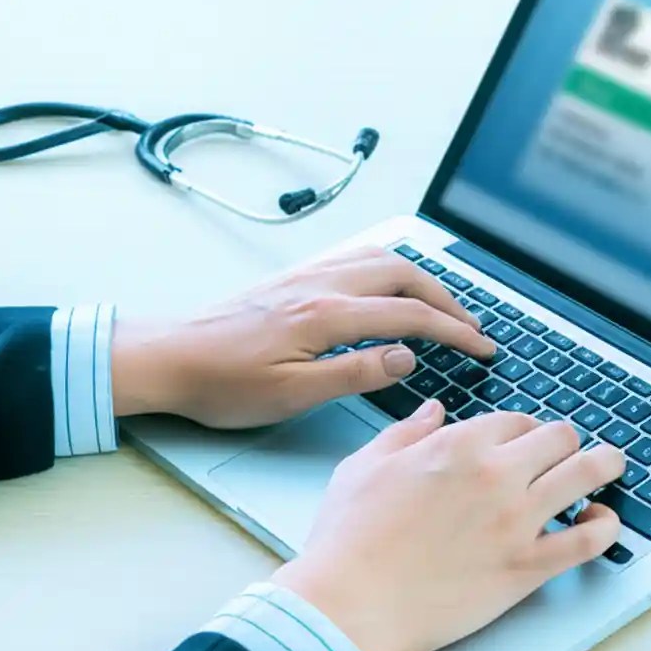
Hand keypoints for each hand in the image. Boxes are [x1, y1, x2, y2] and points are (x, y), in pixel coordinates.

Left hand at [110, 246, 496, 427]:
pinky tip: (392, 283)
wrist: (169, 357)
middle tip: (472, 327)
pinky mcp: (295, 278)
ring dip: (422, 278)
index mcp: (327, 315)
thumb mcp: (293, 394)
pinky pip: (357, 257)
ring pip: (383, 258)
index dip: (454, 331)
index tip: (482, 347)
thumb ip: (356, 372)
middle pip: (405, 275)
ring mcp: (308, 275)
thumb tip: (407, 356)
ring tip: (443, 304)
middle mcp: (322, 284)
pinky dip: (390, 267)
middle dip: (448, 299)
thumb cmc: (223, 383)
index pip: (411, 314)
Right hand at [271, 402, 625, 650]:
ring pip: (587, 473)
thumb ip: (406, 433)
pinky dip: (606, 525)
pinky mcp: (528, 567)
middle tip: (567, 453)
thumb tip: (434, 411)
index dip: (525, 430)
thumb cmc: (348, 540)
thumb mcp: (364, 466)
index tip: (525, 443)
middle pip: (560, 437)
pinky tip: (600, 519)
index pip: (517, 420)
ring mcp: (517, 521)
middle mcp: (496, 474)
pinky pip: (590, 540)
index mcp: (458, 445)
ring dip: (605, 465)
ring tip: (610, 466)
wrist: (348, 606)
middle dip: (565, 442)